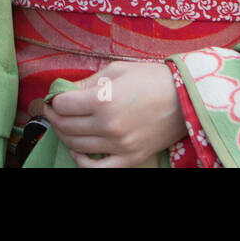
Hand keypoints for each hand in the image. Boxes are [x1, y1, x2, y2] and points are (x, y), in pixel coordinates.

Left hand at [45, 61, 186, 167]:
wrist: (186, 98)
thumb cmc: (151, 79)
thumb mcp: (116, 71)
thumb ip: (88, 83)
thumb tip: (66, 92)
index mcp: (103, 99)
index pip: (62, 105)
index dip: (53, 100)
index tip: (54, 97)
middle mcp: (108, 125)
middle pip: (66, 126)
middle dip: (55, 117)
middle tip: (54, 110)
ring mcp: (119, 145)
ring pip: (76, 147)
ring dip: (65, 135)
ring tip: (66, 125)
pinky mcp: (130, 159)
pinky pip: (97, 169)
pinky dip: (81, 162)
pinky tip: (79, 151)